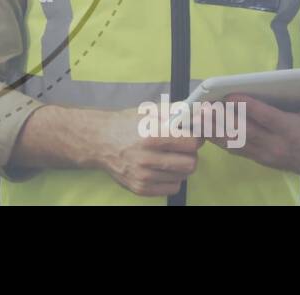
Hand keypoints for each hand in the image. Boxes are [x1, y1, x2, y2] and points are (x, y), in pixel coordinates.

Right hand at [86, 106, 203, 196]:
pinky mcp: (140, 188)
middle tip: (181, 149)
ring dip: (180, 167)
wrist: (100, 141)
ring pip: (183, 176)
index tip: (191, 137)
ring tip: (167, 157)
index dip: (195, 138)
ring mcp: (143, 176)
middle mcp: (147, 158)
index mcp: (151, 135)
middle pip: (191, 164)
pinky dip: (171, 178)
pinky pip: (172, 188)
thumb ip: (176, 111)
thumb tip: (200, 114)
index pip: (192, 143)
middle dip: (190, 155)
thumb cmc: (126, 124)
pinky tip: (161, 168)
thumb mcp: (149, 111)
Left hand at [211, 78, 299, 178]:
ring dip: (213, 131)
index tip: (231, 96)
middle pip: (245, 132)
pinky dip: (217, 140)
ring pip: (235, 142)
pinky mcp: (257, 157)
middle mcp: (276, 144)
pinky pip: (234, 149)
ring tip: (195, 119)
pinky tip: (202, 130)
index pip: (267, 118)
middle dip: (222, 120)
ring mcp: (264, 153)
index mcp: (292, 130)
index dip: (249, 107)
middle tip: (203, 108)